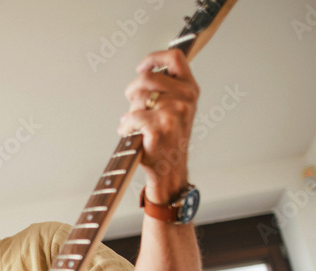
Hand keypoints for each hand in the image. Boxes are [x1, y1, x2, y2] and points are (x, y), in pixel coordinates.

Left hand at [118, 49, 199, 201]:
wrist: (169, 168)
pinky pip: (132, 116)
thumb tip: (145, 70)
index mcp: (190, 89)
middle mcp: (186, 98)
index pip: (175, 58)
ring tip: (133, 123)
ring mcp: (174, 112)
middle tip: (131, 104)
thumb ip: (166, 88)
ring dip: (129, 110)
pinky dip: (125, 125)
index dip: (154, 57)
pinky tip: (128, 132)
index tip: (141, 67)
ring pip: (138, 96)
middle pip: (147, 77)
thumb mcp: (176, 108)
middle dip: (132, 90)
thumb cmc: (168, 138)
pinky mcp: (160, 126)